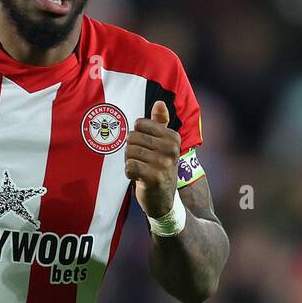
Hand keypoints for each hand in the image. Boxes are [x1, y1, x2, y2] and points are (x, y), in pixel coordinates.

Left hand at [125, 100, 180, 218]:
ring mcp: (163, 163)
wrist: (163, 200)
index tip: (145, 148)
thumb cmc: (159, 168)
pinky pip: (129, 166)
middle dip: (130, 150)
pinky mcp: (153, 178)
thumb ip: (160, 123)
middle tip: (140, 161)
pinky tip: (137, 177)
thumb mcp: (164, 145)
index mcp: (173, 136)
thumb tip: (160, 102)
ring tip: (139, 169)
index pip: (139, 124)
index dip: (136, 137)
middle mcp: (171, 148)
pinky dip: (128, 172)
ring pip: (129, 152)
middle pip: (132, 137)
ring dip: (129, 161)